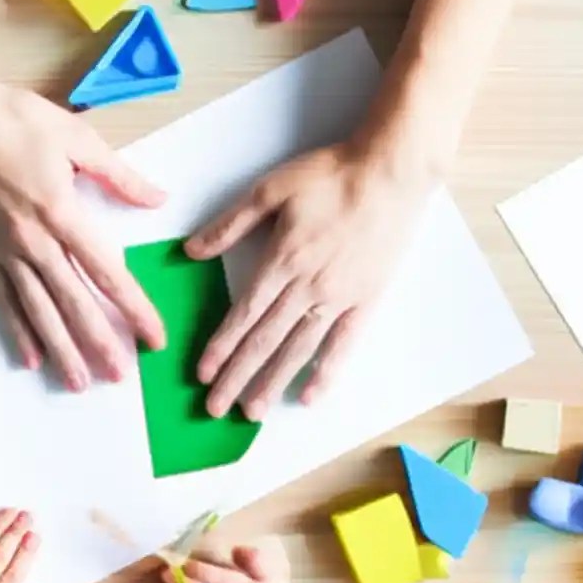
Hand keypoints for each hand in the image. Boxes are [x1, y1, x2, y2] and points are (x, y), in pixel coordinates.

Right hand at [0, 74, 166, 391]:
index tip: (154, 337)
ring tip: (80, 383)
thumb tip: (159, 199)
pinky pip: (3, 299)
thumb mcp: (79, 139)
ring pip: (38, 310)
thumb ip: (120, 176)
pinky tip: (31, 358)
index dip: (134, 308)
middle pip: (74, 303)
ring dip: (61, 349)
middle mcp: (33, 241)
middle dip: (100, 343)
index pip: (107, 272)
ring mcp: (5, 249)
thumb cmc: (17, 118)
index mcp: (62, 212)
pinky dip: (18, 330)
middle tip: (121, 377)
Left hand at [186, 139, 432, 419]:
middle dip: (237, 377)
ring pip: (298, 350)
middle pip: (265, 341)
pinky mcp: (366, 300)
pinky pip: (342, 344)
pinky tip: (308, 396)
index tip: (202, 373)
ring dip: (272, 383)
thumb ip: (230, 224)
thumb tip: (191, 250)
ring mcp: (339, 297)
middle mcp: (307, 287)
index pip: (243, 315)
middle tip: (215, 408)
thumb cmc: (330, 175)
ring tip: (252, 412)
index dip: (220, 347)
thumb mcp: (270, 189)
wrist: (391, 171)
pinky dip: (325, 373)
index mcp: (281, 260)